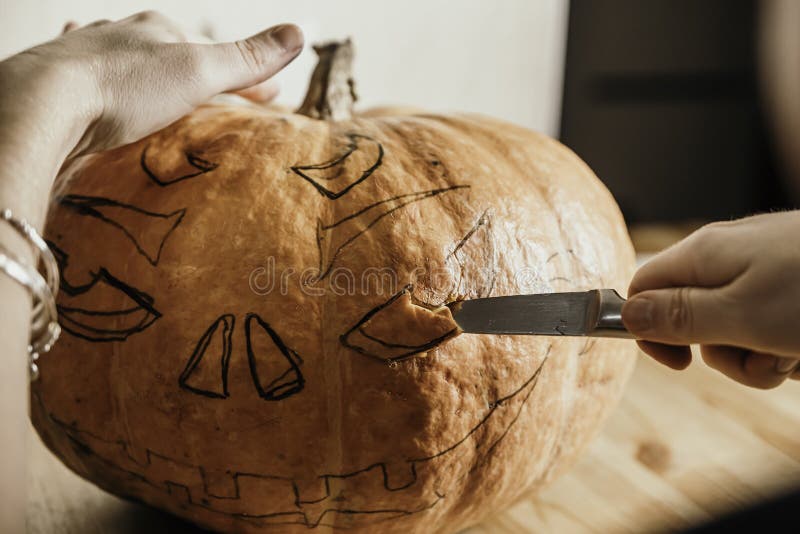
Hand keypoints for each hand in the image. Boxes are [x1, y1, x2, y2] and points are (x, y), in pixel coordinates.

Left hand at [1, 11, 302, 158]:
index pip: (221, 56)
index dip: (251, 78)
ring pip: (132, 52)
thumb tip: (299, 31)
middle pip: (178, 52)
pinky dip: (96, 55)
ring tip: (164, 80)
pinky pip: (86, 56)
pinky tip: (86, 44)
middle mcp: (128, 34)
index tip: (274, 97)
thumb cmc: (126, 89)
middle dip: (202, 69)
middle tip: (222, 91)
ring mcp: (93, 50)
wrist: (45, 102)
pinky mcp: (64, 72)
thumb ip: (248, 57)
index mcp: (163, 31)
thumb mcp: (200, 74)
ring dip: (152, 62)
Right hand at [622, 211, 799, 388]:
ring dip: (766, 357)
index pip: (642, 290)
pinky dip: (792, 345)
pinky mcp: (793, 280)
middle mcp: (728, 256)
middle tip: (764, 357)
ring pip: (739, 329)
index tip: (681, 364)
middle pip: (694, 318)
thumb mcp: (743, 314)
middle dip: (727, 355)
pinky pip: (774, 324)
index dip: (650, 331)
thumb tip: (626, 314)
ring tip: (798, 353)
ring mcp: (765, 267)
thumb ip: (679, 317)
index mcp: (703, 254)